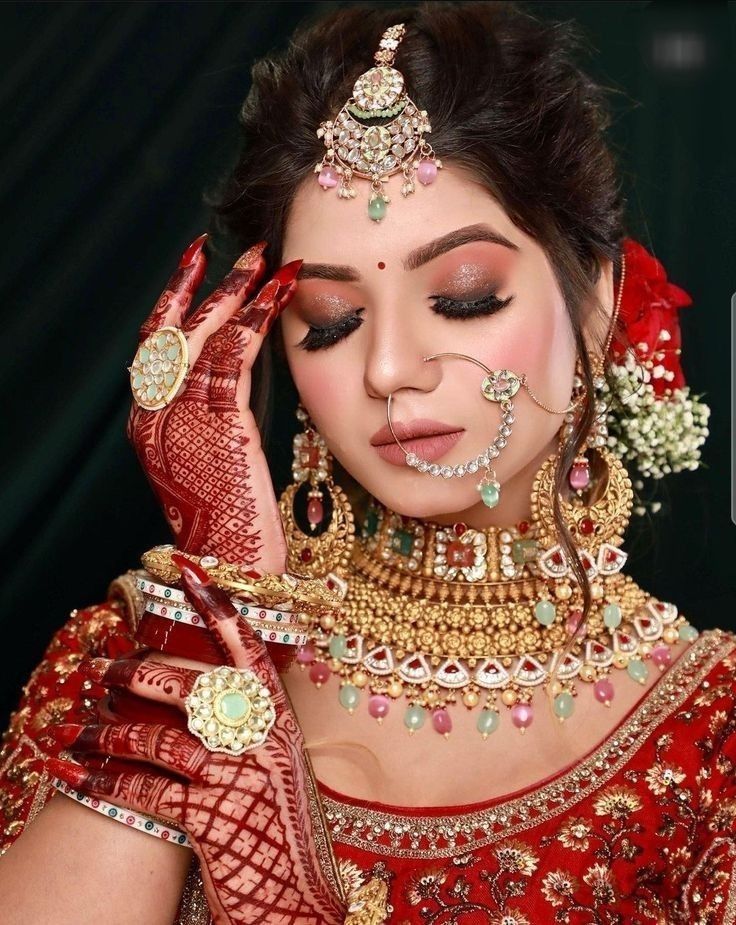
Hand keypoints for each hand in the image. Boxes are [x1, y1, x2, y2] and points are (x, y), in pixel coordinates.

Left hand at [47, 557, 346, 924]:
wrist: (298, 897)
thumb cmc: (284, 827)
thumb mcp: (281, 766)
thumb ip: (252, 726)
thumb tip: (207, 692)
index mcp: (279, 720)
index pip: (248, 649)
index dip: (216, 607)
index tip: (186, 571)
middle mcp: (260, 739)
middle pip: (190, 688)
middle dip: (139, 675)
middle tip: (105, 668)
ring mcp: (235, 777)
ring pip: (159, 738)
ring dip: (110, 732)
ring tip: (78, 728)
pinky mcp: (207, 818)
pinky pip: (147, 789)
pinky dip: (110, 782)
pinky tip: (84, 777)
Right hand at [128, 235, 300, 572]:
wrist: (230, 570)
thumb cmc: (230, 529)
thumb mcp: (211, 465)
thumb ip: (214, 420)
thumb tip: (239, 379)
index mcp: (149, 424)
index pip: (157, 347)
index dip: (176, 304)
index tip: (197, 268)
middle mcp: (155, 415)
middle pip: (174, 331)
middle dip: (206, 285)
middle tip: (239, 249)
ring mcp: (182, 418)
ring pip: (206, 335)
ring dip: (240, 291)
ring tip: (269, 259)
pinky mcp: (217, 424)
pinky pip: (235, 356)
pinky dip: (257, 318)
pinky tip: (279, 292)